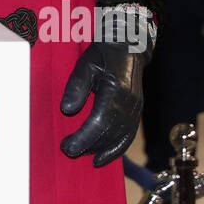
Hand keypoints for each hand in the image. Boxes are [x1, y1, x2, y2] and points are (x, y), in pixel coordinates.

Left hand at [59, 30, 151, 167]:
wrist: (128, 45)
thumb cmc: (104, 54)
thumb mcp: (85, 64)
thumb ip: (76, 87)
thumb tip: (67, 110)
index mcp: (115, 90)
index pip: (99, 121)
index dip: (83, 137)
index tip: (67, 145)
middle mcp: (129, 103)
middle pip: (109, 132)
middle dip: (88, 145)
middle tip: (68, 150)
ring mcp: (136, 109)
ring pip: (120, 138)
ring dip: (101, 150)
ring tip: (83, 155)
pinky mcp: (137, 112)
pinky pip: (128, 136)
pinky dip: (116, 149)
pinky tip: (103, 157)